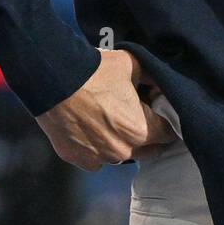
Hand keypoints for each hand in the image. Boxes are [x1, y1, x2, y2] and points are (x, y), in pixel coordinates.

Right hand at [36, 48, 178, 170]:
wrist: (55, 80)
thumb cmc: (96, 72)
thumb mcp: (133, 65)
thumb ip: (154, 78)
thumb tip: (164, 84)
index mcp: (140, 130)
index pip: (168, 134)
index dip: (168, 121)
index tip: (163, 112)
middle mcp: (122, 151)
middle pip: (149, 150)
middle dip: (150, 136)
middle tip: (142, 117)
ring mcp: (99, 158)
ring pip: (122, 155)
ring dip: (122, 143)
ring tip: (112, 120)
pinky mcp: (78, 159)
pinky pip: (96, 158)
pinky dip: (97, 147)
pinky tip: (91, 127)